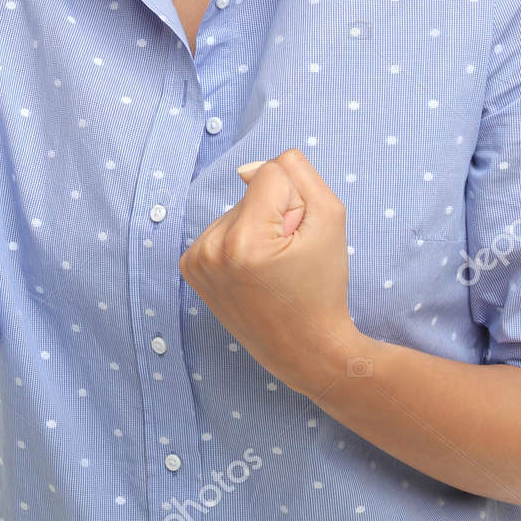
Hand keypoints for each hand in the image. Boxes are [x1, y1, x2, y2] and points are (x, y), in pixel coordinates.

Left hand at [178, 147, 358, 400]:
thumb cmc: (322, 285)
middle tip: (288, 261)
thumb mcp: (330, 219)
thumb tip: (245, 170)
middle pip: (251, 193)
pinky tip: (252, 272)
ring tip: (271, 269)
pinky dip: (239, 243)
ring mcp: (197, 261)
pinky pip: (221, 229)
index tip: (298, 241)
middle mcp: (211, 250)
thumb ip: (296, 174)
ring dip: (257, 229)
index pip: (271, 173)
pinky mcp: (191, 268)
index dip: (296, 202)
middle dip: (275, 217)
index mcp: (244, 240)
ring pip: (236, 210)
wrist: (305, 349)